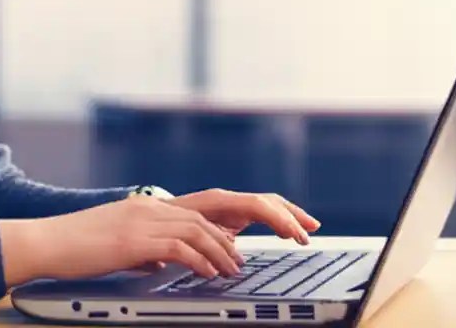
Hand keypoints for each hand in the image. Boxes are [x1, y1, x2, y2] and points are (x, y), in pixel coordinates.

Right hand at [0, 195, 244, 285]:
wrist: (46, 241)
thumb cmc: (76, 246)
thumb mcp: (116, 243)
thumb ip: (142, 248)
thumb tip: (159, 262)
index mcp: (144, 206)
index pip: (193, 211)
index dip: (218, 228)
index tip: (232, 247)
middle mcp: (147, 208)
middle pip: (201, 218)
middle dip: (226, 241)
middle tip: (239, 263)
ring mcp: (140, 221)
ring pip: (196, 229)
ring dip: (219, 252)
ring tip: (230, 271)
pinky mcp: (134, 240)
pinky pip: (178, 247)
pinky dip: (198, 260)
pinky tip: (207, 273)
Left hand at [167, 189, 320, 244]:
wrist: (147, 216)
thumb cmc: (163, 225)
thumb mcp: (180, 233)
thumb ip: (201, 240)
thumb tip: (221, 256)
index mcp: (217, 201)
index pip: (257, 205)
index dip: (278, 219)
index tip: (294, 234)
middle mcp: (226, 199)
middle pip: (268, 202)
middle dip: (291, 216)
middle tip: (308, 234)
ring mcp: (229, 205)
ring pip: (267, 205)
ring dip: (289, 217)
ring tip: (307, 231)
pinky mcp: (229, 213)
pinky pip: (260, 212)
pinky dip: (277, 219)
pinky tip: (287, 231)